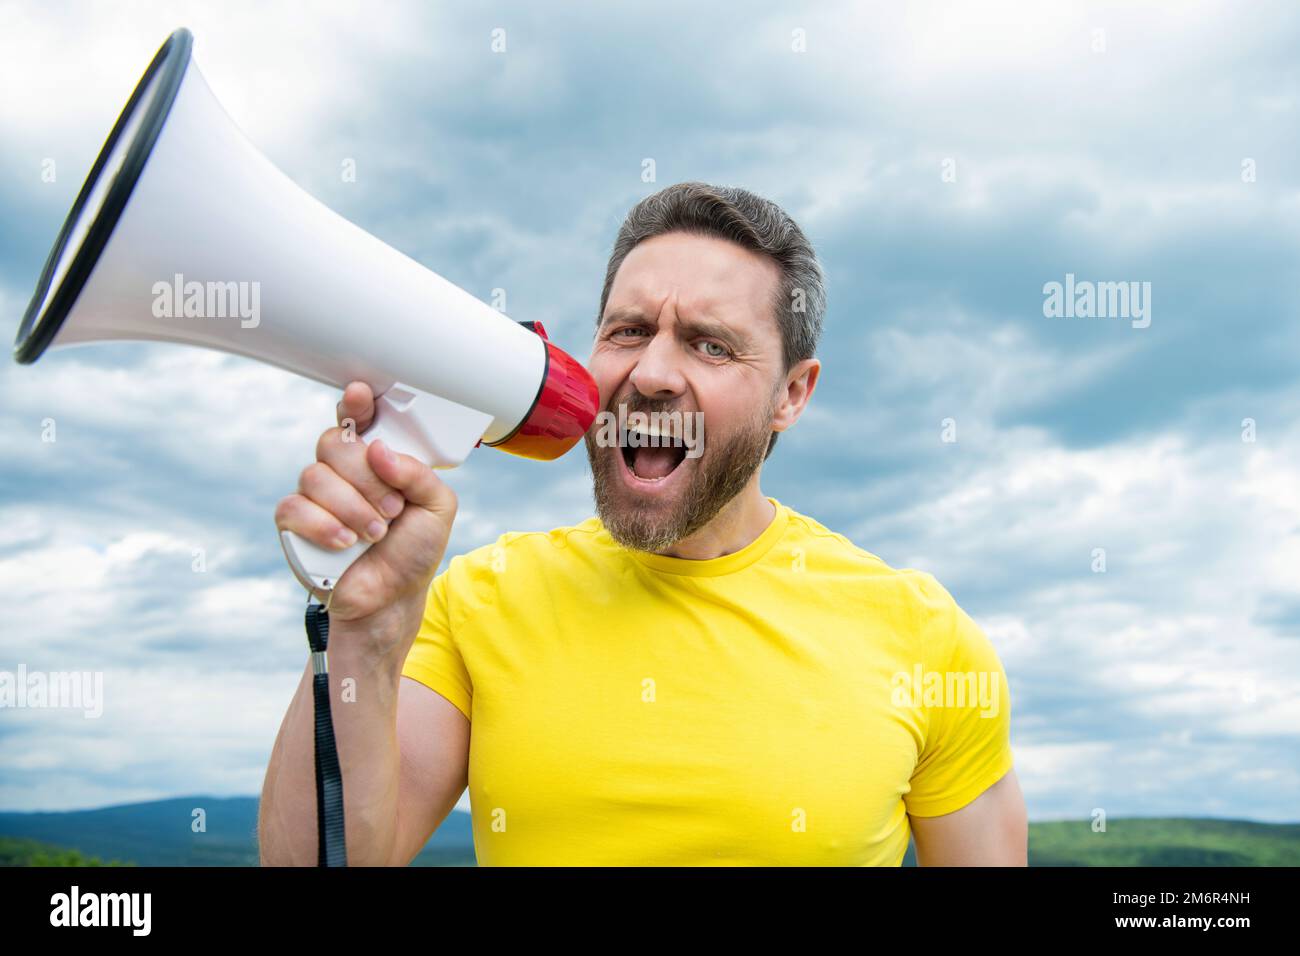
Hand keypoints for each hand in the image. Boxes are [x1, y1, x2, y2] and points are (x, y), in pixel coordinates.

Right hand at [274, 382, 457, 650]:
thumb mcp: (437, 508)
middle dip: (366, 477)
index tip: (360, 395)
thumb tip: (379, 450)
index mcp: (376, 459)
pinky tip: (345, 543)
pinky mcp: (294, 524)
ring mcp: (315, 495)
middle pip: (334, 442)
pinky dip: (324, 525)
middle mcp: (342, 471)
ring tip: (375, 534)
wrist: (392, 599)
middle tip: (392, 509)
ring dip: (352, 508)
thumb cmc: (413, 550)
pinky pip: (294, 507)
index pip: (358, 418)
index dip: (355, 403)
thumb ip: (419, 474)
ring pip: (314, 475)